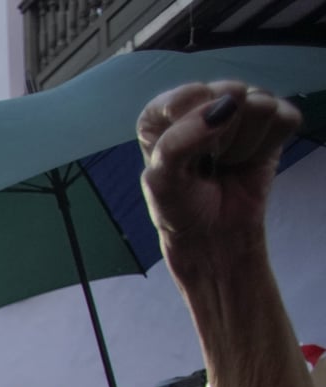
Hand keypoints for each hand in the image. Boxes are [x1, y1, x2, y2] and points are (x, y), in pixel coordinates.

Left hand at [138, 82, 301, 272]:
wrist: (214, 235)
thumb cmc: (180, 207)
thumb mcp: (161, 182)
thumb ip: (178, 142)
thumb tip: (223, 107)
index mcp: (163, 113)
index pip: (186, 96)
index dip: (191, 127)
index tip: (189, 157)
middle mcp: (202, 102)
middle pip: (228, 94)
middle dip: (220, 137)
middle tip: (209, 163)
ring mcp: (240, 109)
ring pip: (259, 105)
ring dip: (243, 145)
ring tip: (226, 164)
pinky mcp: (271, 122)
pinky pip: (284, 118)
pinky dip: (267, 146)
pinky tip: (247, 161)